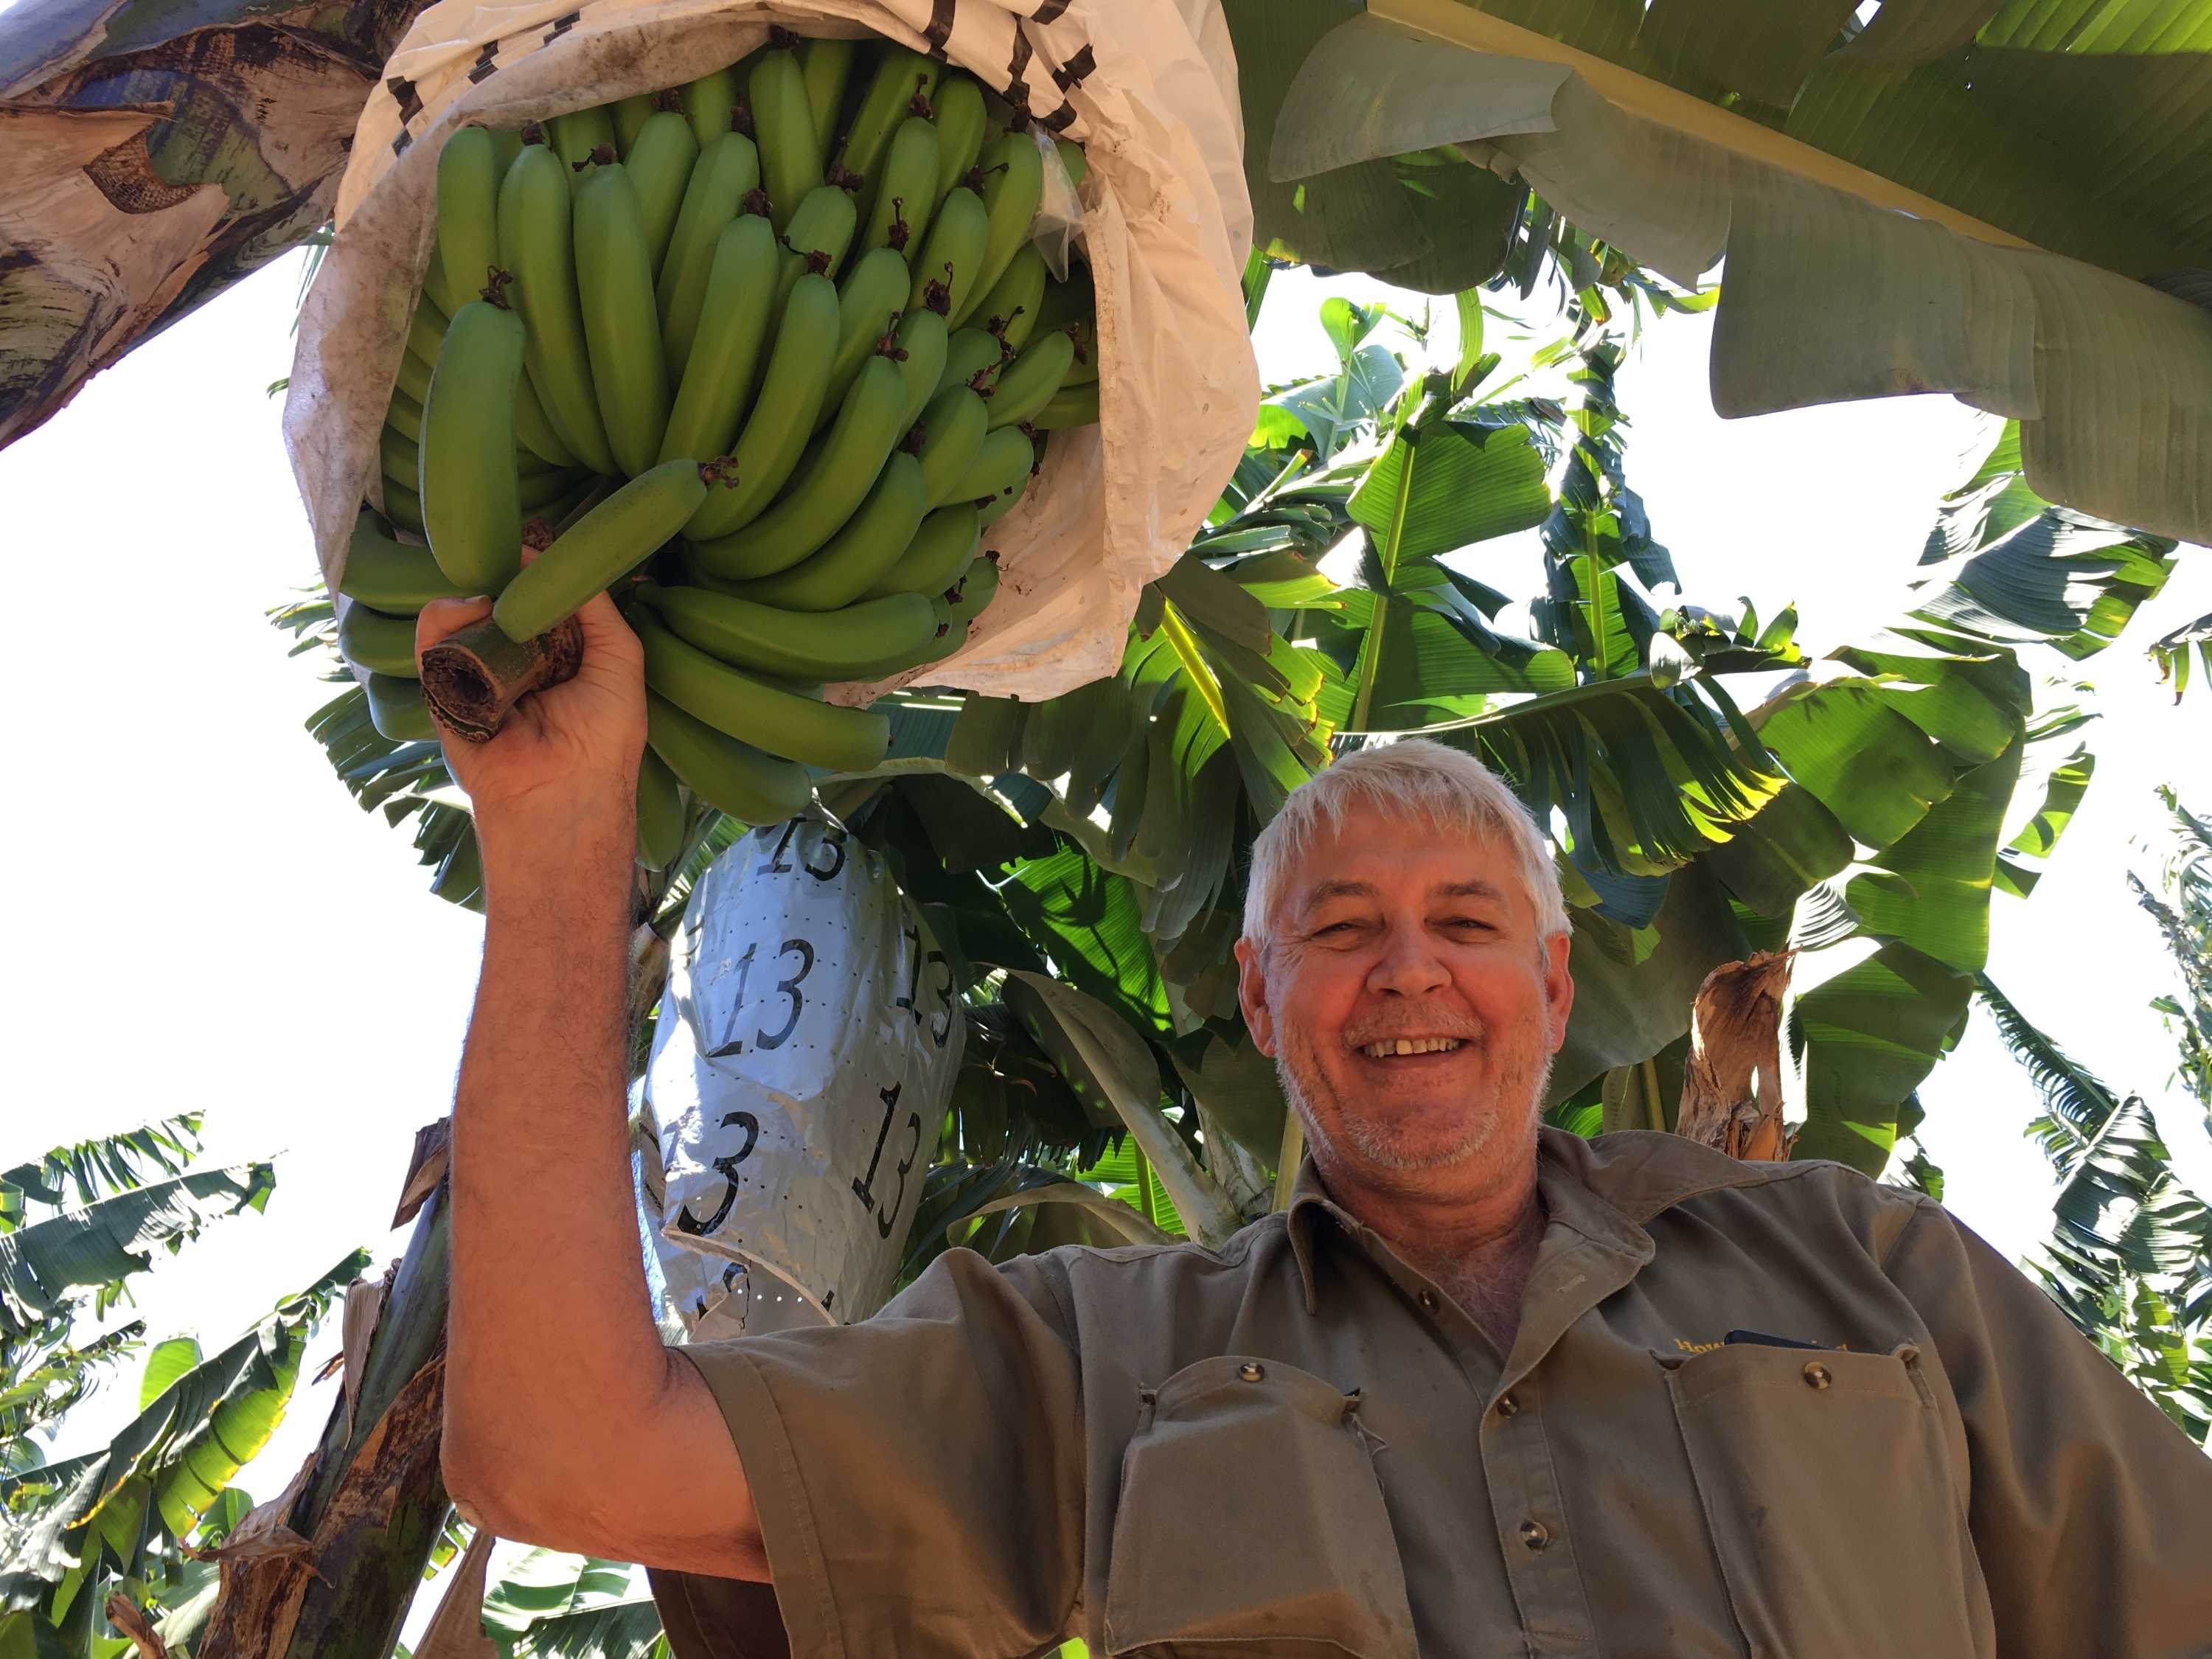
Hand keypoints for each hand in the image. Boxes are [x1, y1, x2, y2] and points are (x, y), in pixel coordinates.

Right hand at [415, 582, 646, 833]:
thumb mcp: (619, 657)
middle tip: (504, 562)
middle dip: (496, 579)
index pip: (533, 603)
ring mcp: (474, 676)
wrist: (563, 792)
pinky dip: (442, 622)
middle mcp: (512, 664)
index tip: (527, 548)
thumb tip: (553, 559)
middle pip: (492, 603)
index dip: (529, 574)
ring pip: (456, 617)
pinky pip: (430, 645)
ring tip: (494, 602)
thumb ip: (595, 607)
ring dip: (471, 599)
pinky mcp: (441, 691)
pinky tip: (470, 613)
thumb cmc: (604, 734)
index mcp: (554, 658)